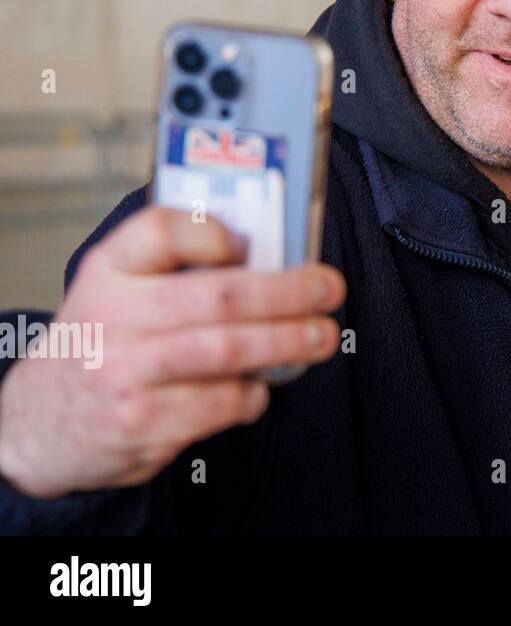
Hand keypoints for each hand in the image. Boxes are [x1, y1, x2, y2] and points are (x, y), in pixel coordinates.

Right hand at [0, 206, 343, 498]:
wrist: (38, 424)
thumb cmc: (102, 344)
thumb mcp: (118, 291)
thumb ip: (176, 269)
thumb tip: (273, 259)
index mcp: (108, 271)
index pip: (159, 230)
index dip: (212, 233)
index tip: (247, 241)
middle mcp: (112, 318)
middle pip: (219, 296)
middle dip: (289, 292)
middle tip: (328, 289)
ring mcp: (125, 374)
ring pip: (228, 352)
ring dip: (288, 343)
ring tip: (321, 337)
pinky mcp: (141, 424)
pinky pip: (219, 404)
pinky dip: (251, 395)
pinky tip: (257, 387)